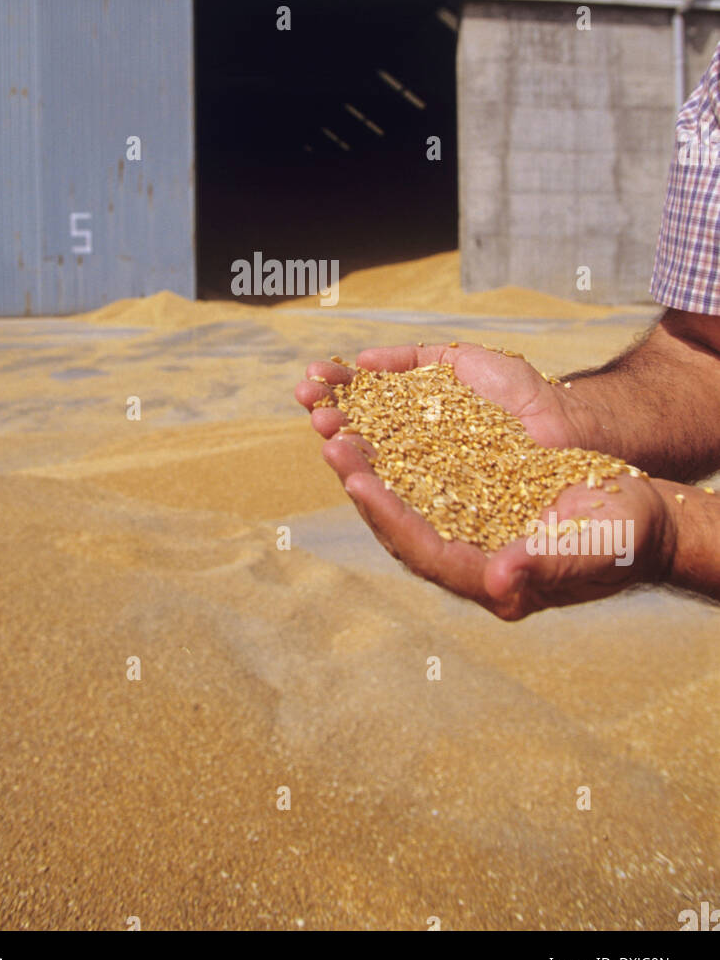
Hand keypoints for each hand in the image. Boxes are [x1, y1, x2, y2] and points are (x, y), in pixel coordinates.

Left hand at [295, 345, 677, 618]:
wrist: (635, 505)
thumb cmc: (619, 534)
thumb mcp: (589, 548)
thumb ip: (544, 564)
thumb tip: (500, 580)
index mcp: (481, 568)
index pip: (422, 546)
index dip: (387, 514)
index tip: (356, 482)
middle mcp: (462, 534)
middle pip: (397, 508)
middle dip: (359, 472)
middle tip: (329, 439)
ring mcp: (461, 496)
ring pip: (398, 470)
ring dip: (363, 438)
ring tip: (325, 410)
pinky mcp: (468, 458)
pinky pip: (419, 436)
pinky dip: (391, 408)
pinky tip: (366, 378)